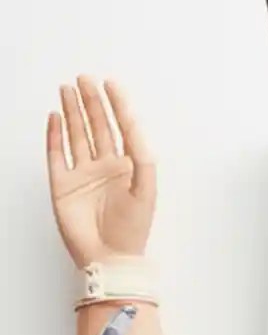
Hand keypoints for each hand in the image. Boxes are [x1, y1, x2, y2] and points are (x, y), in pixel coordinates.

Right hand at [46, 77, 156, 267]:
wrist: (110, 256)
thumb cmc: (132, 228)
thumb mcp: (146, 191)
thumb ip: (143, 160)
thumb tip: (137, 131)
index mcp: (128, 166)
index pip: (123, 128)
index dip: (118, 105)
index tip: (111, 84)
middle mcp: (105, 166)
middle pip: (97, 126)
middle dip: (92, 101)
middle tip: (85, 78)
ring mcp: (82, 174)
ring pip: (77, 134)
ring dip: (73, 112)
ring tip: (68, 88)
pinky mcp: (62, 185)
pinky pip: (56, 154)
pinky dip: (54, 135)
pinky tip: (55, 117)